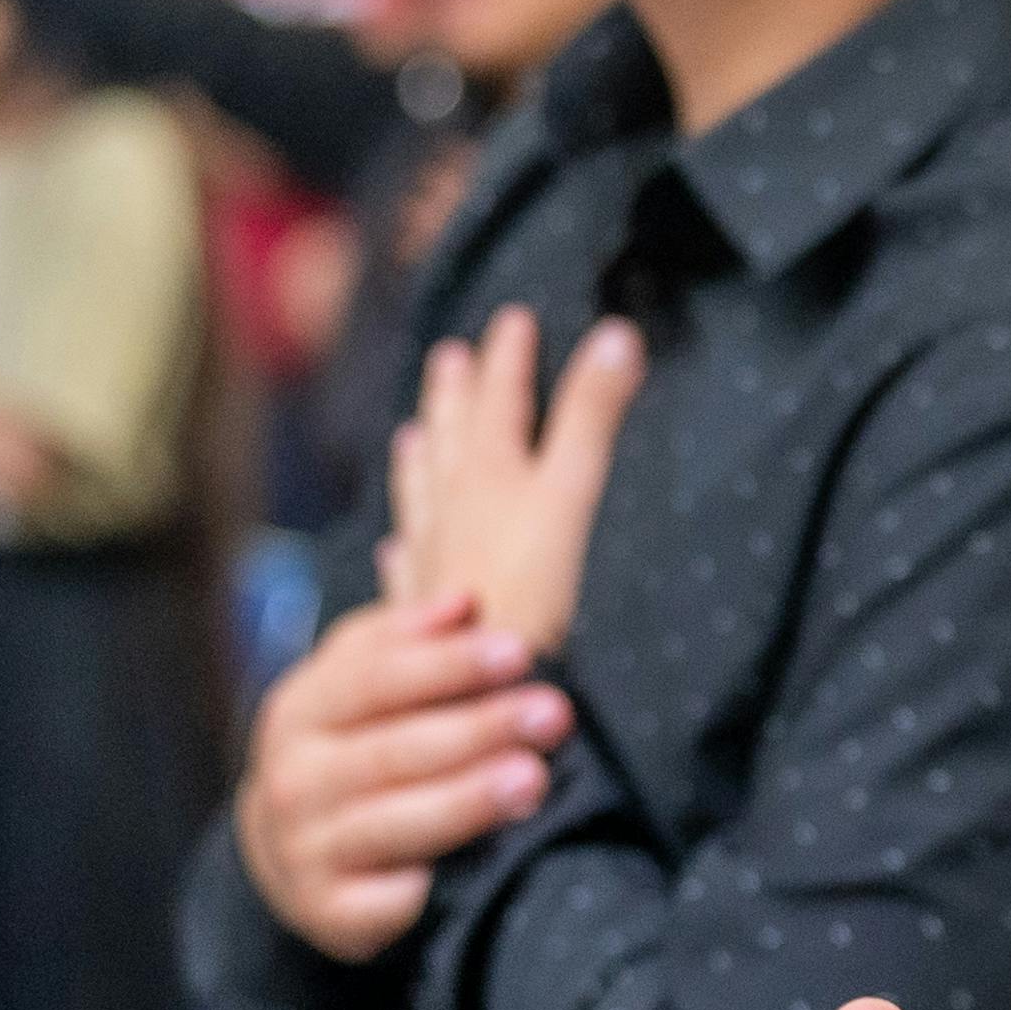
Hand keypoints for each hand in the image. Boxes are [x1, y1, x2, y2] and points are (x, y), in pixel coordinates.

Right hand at [232, 588, 574, 961]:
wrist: (287, 851)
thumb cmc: (347, 749)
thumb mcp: (357, 684)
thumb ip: (404, 639)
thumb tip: (464, 601)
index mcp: (299, 710)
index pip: (376, 678)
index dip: (450, 664)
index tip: (521, 652)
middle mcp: (292, 780)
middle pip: (395, 749)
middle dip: (479, 728)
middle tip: (552, 713)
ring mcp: (304, 850)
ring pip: (394, 822)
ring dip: (468, 800)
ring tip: (533, 779)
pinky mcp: (327, 912)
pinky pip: (383, 901)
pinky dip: (424, 887)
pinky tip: (475, 869)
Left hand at [381, 303, 644, 651]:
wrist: (480, 690)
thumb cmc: (533, 595)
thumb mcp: (573, 494)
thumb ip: (592, 416)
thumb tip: (617, 334)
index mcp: (489, 474)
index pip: (499, 399)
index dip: (508, 358)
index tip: (512, 319)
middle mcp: (452, 512)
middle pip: (451, 440)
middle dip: (455, 396)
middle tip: (447, 356)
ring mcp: (433, 564)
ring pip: (420, 498)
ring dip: (420, 461)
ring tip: (409, 434)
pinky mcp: (425, 618)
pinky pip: (406, 569)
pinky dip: (404, 548)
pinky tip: (392, 549)